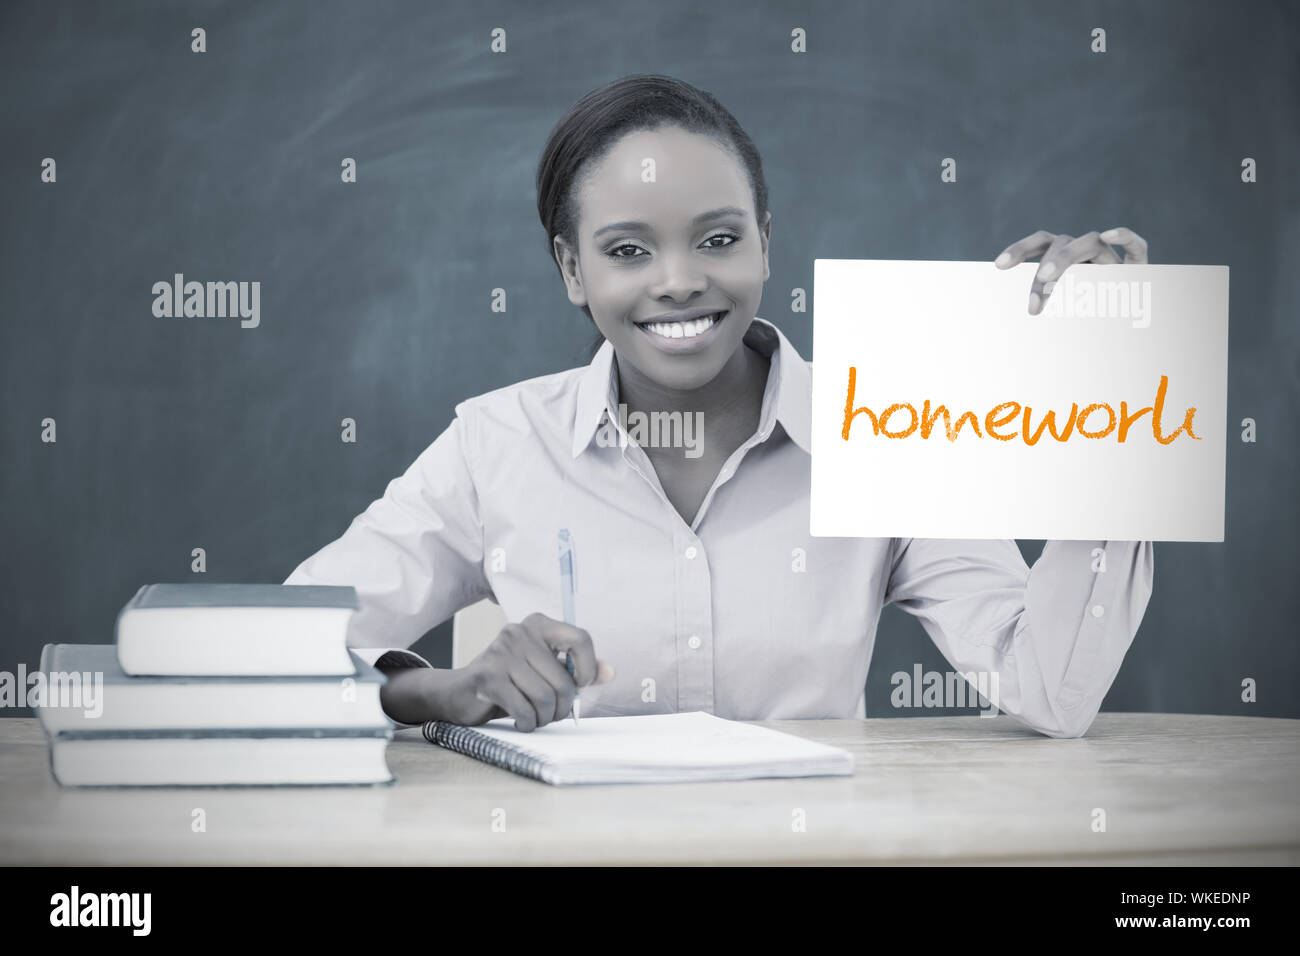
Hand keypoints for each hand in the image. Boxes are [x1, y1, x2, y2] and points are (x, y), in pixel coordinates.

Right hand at [446, 612, 614, 730]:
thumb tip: (610, 673)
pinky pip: (524, 709)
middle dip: (562, 707)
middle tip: (553, 714)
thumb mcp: (545, 672)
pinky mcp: (487, 676)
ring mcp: (501, 652)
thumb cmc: (510, 682)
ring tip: (536, 717)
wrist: (461, 693)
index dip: (587, 669)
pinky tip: (522, 721)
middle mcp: (520, 631)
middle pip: (563, 680)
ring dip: (545, 718)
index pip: (581, 639)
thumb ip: (577, 671)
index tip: (578, 685)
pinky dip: (528, 723)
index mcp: (539, 624)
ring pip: (545, 697)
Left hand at [994, 227, 1148, 314]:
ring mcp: (1110, 256)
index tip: (998, 266)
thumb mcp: (1055, 317)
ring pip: (1089, 241)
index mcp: (1062, 256)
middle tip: (1033, 303)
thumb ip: (1040, 309)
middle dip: (1042, 269)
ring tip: (1046, 278)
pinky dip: (1124, 236)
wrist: (1125, 333)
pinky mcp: (1138, 265)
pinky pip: (1134, 244)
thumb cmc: (1081, 323)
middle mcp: (1084, 250)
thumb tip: (1013, 321)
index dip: (1019, 249)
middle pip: (1060, 242)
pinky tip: (1109, 234)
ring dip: (1065, 258)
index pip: (1039, 243)